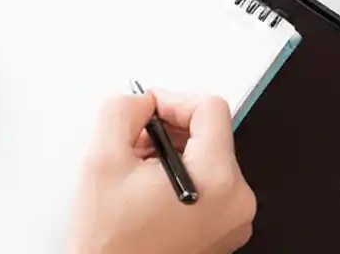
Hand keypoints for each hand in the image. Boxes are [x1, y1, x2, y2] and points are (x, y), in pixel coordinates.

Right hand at [68, 92, 256, 253]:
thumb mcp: (102, 161)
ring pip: (208, 157)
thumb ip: (122, 111)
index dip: (172, 101)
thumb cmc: (110, 245)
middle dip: (168, 130)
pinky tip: (149, 192)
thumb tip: (141, 100)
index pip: (210, 108)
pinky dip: (181, 177)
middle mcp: (237, 201)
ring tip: (137, 174)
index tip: (147, 110)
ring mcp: (233, 220)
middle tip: (134, 145)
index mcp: (218, 180)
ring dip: (171, 154)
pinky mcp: (224, 231)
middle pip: (210, 133)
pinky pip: (209, 185)